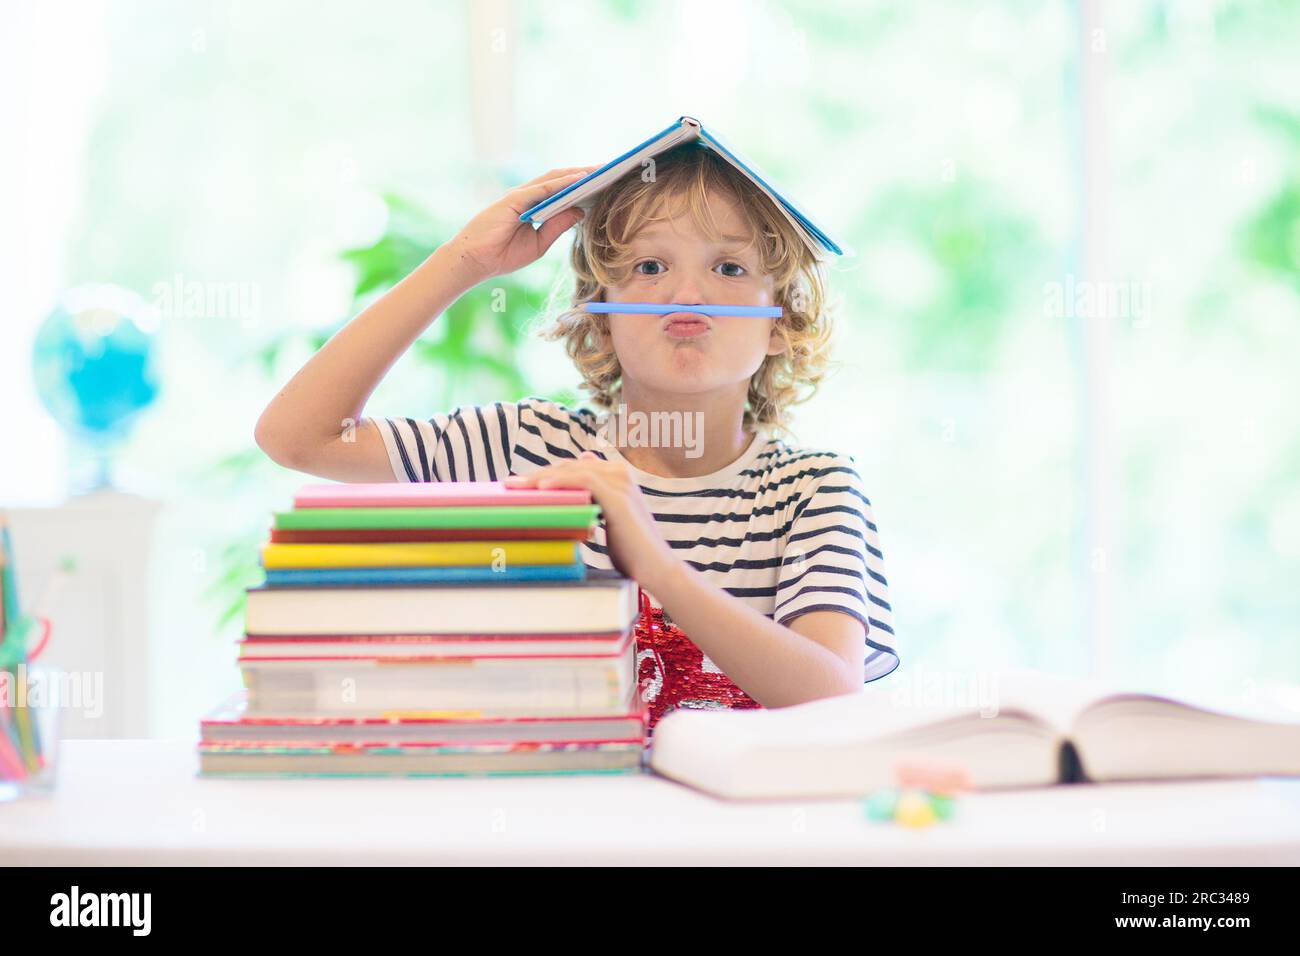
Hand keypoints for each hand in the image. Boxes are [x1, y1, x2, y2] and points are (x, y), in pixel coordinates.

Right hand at [445, 166, 598, 283]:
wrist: (475, 261)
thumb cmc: (502, 254)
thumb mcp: (539, 243)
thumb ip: (558, 226)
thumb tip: (581, 212)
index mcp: (533, 206)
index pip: (562, 190)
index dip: (582, 185)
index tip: (605, 182)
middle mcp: (528, 196)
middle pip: (561, 179)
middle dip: (585, 174)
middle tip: (610, 170)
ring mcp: (520, 195)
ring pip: (554, 179)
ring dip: (578, 173)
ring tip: (600, 170)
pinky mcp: (513, 199)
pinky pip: (542, 188)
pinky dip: (561, 183)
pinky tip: (579, 180)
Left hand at [504, 452, 678, 591]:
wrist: (655, 568)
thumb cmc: (630, 550)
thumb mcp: (607, 521)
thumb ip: (593, 502)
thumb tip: (570, 487)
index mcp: (616, 475)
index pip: (573, 467)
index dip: (546, 473)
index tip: (520, 484)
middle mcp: (620, 472)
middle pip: (569, 466)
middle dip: (537, 474)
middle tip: (509, 484)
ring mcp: (621, 482)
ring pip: (572, 470)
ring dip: (541, 477)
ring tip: (517, 486)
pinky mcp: (618, 496)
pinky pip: (584, 481)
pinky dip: (560, 482)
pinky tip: (541, 489)